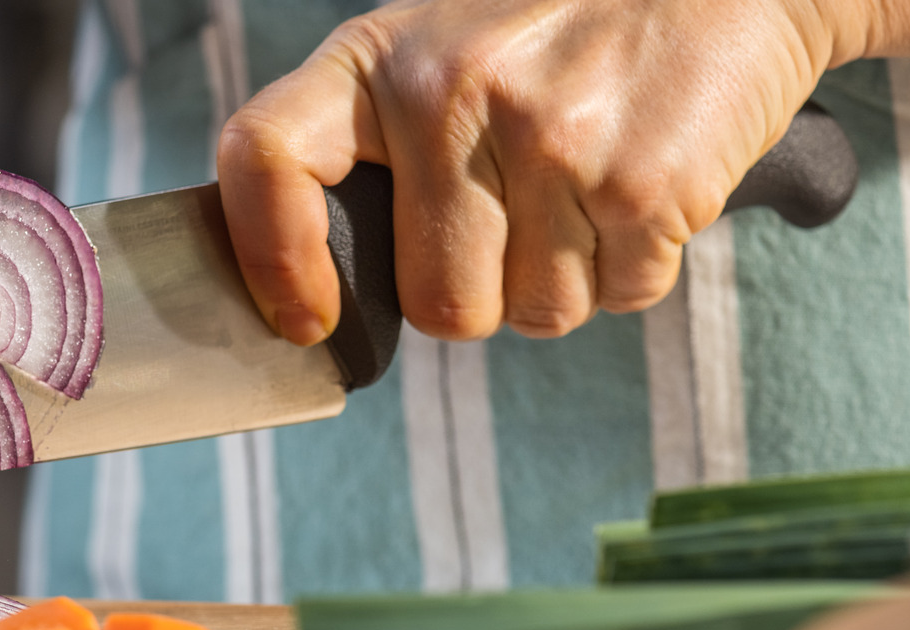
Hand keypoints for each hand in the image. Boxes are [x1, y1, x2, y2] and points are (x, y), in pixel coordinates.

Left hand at [216, 0, 879, 344]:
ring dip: (565, 277)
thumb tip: (327, 282)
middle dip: (483, 289)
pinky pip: (619, 299)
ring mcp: (549, 139)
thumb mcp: (438, 44)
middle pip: (436, 303)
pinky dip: (635, 267)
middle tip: (524, 211)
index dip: (271, 259)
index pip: (267, 158)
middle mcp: (450, 93)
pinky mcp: (642, 183)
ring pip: (533, 314)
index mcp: (378, 59)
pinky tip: (640, 185)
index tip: (308, 318)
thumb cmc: (562, 23)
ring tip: (588, 181)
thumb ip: (373, 143)